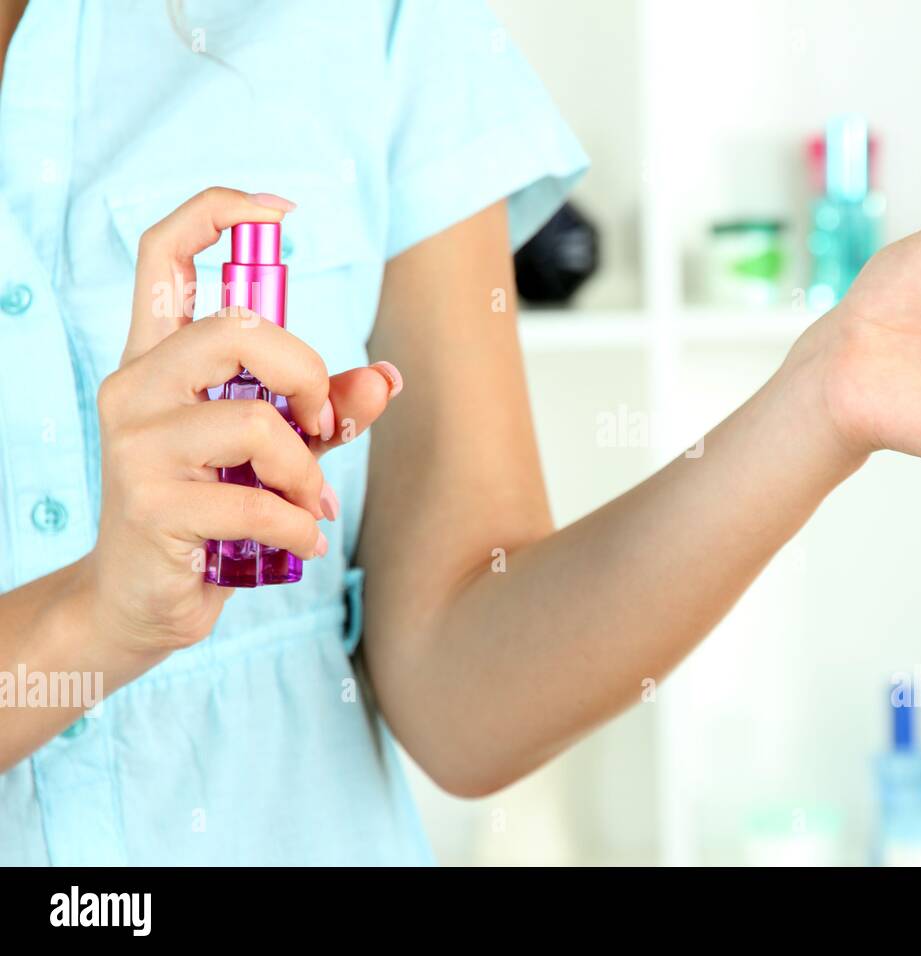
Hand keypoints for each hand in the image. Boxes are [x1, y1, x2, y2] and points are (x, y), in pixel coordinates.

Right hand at [83, 188, 399, 655]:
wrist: (140, 601)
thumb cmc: (207, 511)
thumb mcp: (273, 451)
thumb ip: (324, 410)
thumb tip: (386, 380)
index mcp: (157, 357)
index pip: (163, 253)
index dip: (218, 212)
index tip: (280, 209)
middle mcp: (134, 386)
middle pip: (235, 327)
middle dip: (307, 374)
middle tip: (320, 424)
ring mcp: (134, 444)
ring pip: (253, 421)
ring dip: (306, 469)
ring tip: (306, 499)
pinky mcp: (150, 504)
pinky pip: (257, 502)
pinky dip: (299, 525)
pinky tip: (300, 541)